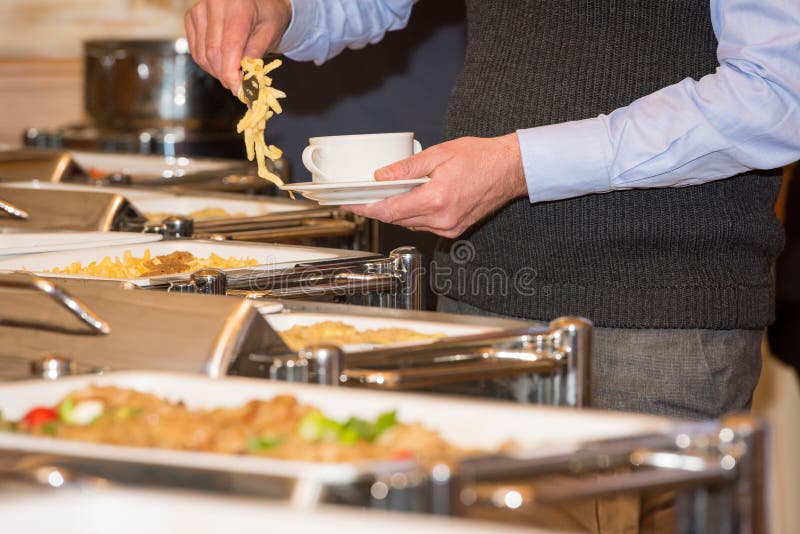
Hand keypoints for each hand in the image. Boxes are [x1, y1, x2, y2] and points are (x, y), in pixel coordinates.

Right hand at [185, 0, 291, 93]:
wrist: (258, 0)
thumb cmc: (268, 15)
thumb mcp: (269, 34)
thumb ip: (255, 56)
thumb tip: (246, 82)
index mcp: (237, 4)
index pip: (229, 47)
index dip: (232, 74)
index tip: (240, 91)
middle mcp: (214, 4)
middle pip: (213, 53)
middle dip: (225, 75)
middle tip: (239, 86)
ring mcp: (199, 10)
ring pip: (202, 55)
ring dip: (217, 71)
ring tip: (233, 73)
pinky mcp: (191, 17)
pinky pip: (196, 50)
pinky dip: (208, 63)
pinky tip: (222, 63)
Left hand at [344, 134, 528, 237]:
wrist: (510, 169)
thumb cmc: (481, 158)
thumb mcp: (439, 154)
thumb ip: (407, 168)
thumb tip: (381, 177)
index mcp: (437, 199)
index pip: (391, 210)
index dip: (367, 208)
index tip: (350, 205)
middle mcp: (443, 218)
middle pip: (397, 219)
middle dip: (377, 208)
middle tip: (361, 197)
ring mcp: (449, 227)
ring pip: (410, 223)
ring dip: (396, 211)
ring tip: (386, 195)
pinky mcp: (454, 229)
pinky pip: (424, 225)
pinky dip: (413, 214)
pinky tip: (411, 200)